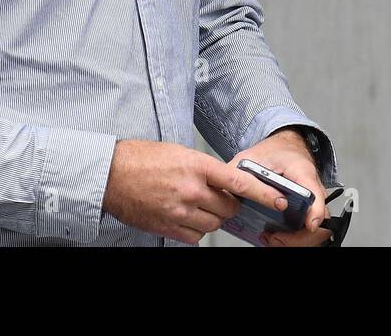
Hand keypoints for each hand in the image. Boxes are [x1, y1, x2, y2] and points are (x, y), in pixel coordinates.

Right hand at [102, 139, 289, 243]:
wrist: (111, 174)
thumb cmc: (142, 159)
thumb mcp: (179, 153)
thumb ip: (204, 168)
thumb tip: (224, 183)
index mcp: (196, 165)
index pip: (238, 182)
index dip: (263, 193)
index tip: (279, 199)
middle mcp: (191, 189)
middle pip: (228, 207)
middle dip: (229, 204)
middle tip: (218, 197)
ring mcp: (179, 210)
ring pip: (214, 224)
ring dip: (212, 217)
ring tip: (196, 204)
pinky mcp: (168, 226)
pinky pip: (195, 236)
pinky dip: (195, 229)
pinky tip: (185, 216)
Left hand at [228, 129, 332, 245]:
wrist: (286, 149)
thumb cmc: (275, 153)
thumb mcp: (253, 157)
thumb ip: (238, 172)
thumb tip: (223, 186)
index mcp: (301, 171)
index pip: (315, 193)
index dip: (315, 211)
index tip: (308, 224)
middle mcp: (312, 189)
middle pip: (320, 220)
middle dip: (299, 237)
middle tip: (275, 238)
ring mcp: (313, 203)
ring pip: (316, 230)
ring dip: (295, 241)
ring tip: (272, 239)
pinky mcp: (309, 212)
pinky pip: (308, 231)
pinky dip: (295, 239)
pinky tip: (277, 237)